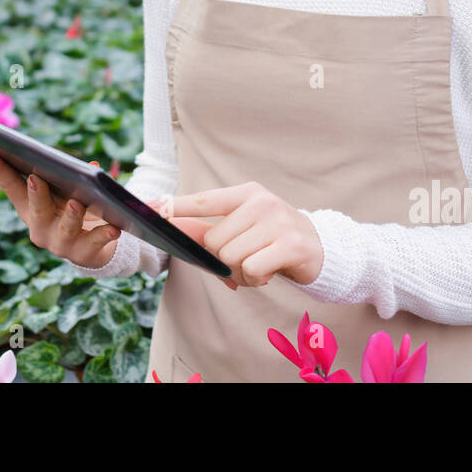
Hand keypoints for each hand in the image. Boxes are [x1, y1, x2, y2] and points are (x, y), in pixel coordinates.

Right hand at [0, 144, 120, 268]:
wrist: (90, 247)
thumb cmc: (71, 209)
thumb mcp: (64, 191)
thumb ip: (70, 176)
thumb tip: (92, 168)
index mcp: (29, 208)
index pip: (10, 186)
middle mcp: (39, 227)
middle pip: (36, 208)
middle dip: (36, 193)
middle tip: (35, 177)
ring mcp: (60, 243)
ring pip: (66, 227)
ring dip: (71, 215)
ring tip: (77, 202)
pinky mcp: (84, 253)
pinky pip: (95, 242)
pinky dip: (104, 234)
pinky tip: (114, 226)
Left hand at [148, 181, 323, 288]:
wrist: (321, 249)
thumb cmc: (273, 239)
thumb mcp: (242, 227)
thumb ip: (206, 228)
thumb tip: (171, 227)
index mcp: (246, 193)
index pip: (203, 200)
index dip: (176, 207)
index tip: (149, 206)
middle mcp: (261, 202)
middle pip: (214, 241)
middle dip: (224, 260)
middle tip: (245, 259)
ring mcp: (277, 221)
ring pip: (230, 258)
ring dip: (240, 273)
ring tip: (258, 265)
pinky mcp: (290, 244)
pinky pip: (251, 269)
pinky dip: (255, 278)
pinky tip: (268, 271)